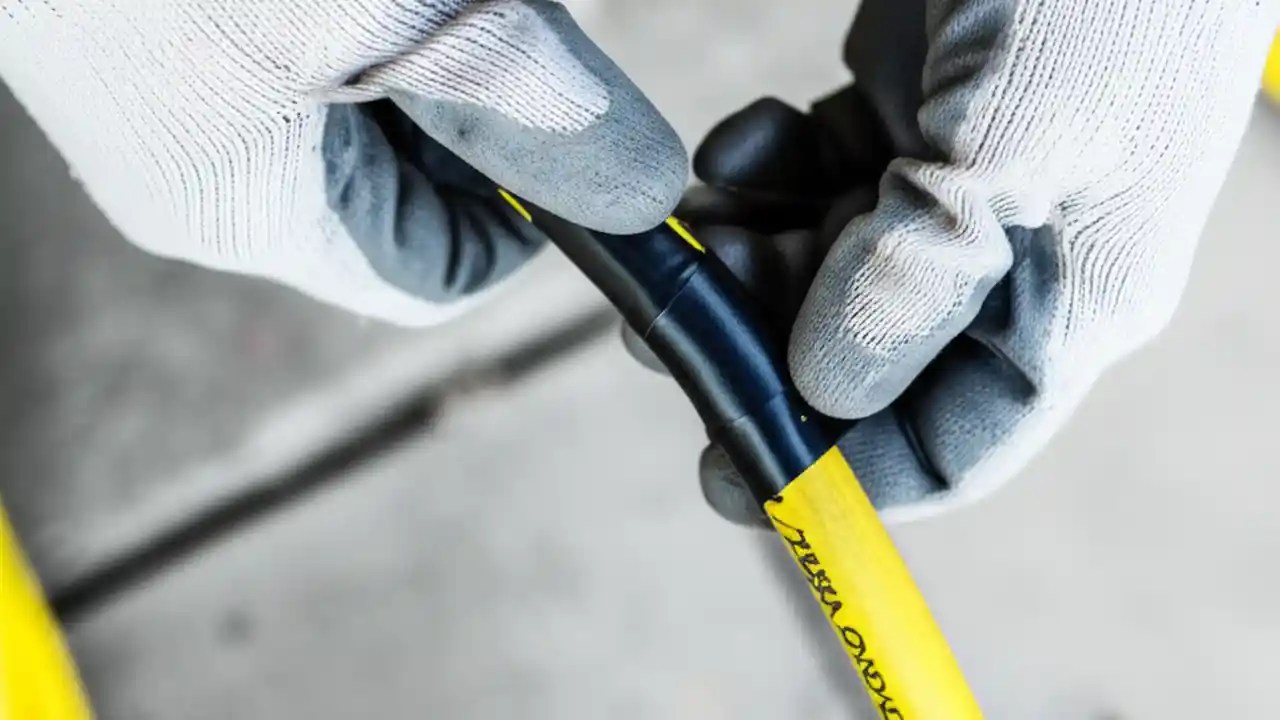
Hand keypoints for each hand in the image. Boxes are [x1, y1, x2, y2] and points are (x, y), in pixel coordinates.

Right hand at [0, 0, 686, 323]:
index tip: (575, 148)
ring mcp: (172, 99)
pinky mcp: (164, 37)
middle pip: (398, 194)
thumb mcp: (388, 8)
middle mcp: (200, 174)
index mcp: (244, 208)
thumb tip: (637, 191)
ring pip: (359, 117)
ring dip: (431, 52)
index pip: (428, 278)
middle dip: (478, 113)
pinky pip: (307, 60)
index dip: (519, 226)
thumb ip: (523, 100)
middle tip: (518, 22)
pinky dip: (372, 22)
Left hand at [640, 0, 1278, 524]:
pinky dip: (761, 180)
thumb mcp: (1023, 133)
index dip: (844, 476)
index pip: (956, 442)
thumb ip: (923, 272)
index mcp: (1071, 294)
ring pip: (825, 273)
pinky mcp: (907, 112)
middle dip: (764, 351)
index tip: (728, 471)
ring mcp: (955, 182)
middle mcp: (1012, 256)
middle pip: (869, 362)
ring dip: (745, 264)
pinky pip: (814, 180)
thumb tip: (825, 391)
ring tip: (690, 234)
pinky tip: (737, 154)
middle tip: (669, 324)